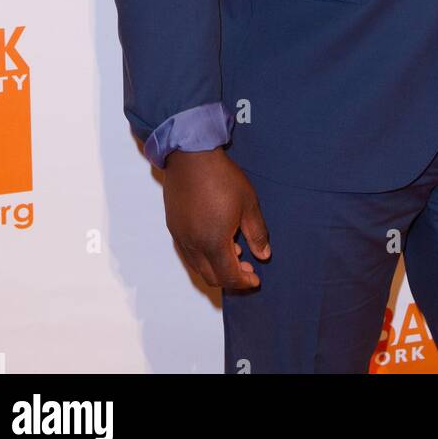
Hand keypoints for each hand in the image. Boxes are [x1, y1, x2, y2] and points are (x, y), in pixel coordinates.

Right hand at [162, 147, 270, 288]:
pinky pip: (188, 253)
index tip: (255, 278)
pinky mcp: (173, 228)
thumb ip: (257, 233)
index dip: (244, 281)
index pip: (229, 276)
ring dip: (216, 268)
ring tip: (234, 251)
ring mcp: (180, 237)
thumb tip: (264, 255)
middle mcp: (194, 245)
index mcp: (214, 242)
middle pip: (211, 277)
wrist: (191, 156)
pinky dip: (203, 257)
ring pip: (197, 267)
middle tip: (247, 268)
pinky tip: (214, 240)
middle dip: (231, 278)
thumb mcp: (248, 204)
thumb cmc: (222, 177)